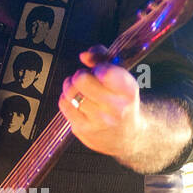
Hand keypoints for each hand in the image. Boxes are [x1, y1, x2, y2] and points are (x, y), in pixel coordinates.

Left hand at [58, 47, 142, 162]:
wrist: (127, 136)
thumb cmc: (122, 101)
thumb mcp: (122, 78)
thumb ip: (104, 59)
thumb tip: (84, 56)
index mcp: (128, 91)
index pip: (105, 72)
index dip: (98, 66)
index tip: (99, 70)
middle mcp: (115, 108)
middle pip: (82, 80)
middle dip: (81, 75)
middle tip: (86, 78)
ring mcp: (98, 121)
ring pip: (70, 92)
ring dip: (71, 86)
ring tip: (79, 89)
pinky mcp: (83, 129)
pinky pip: (64, 104)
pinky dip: (66, 98)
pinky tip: (75, 100)